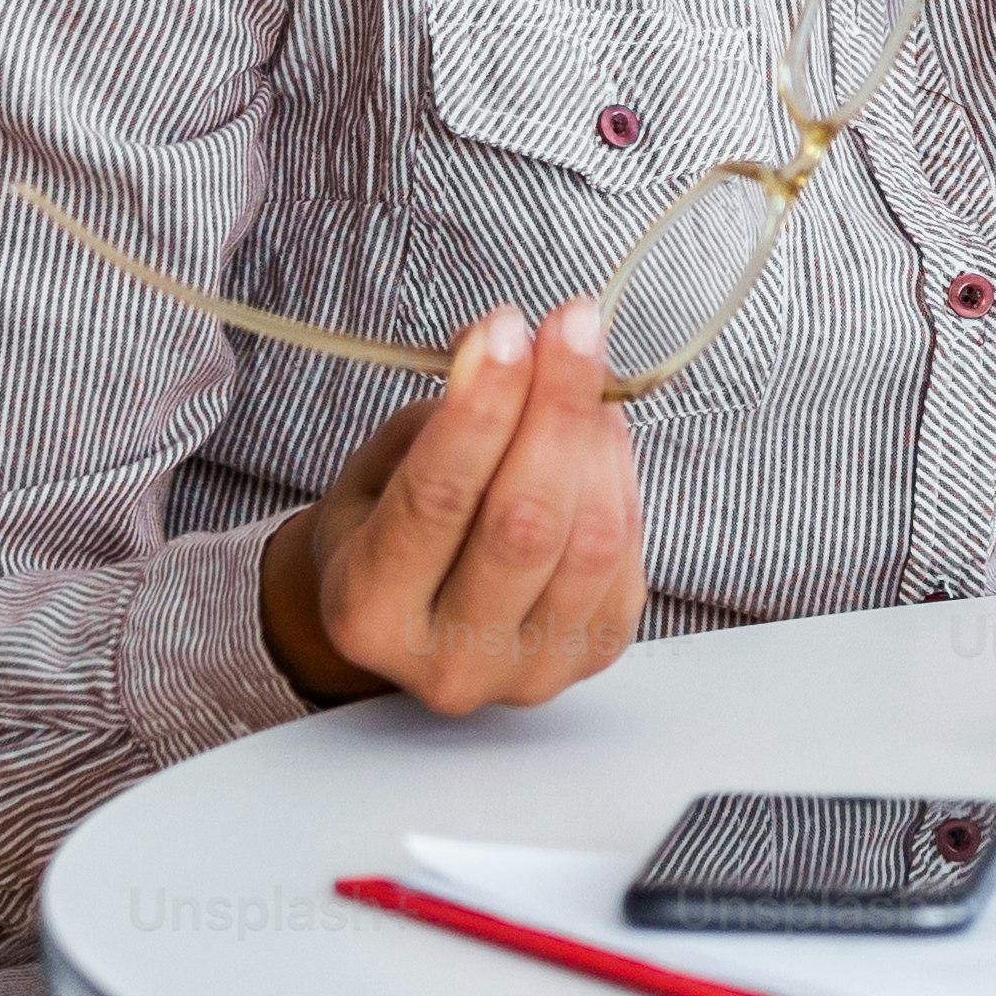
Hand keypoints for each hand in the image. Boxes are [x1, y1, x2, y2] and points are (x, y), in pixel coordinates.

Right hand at [260, 298, 643, 715]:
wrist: (416, 615)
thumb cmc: (392, 524)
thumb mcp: (388, 462)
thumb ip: (443, 410)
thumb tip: (506, 340)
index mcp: (369, 613)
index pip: (438, 498)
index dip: (480, 405)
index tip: (505, 326)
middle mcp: (447, 662)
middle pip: (524, 523)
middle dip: (554, 406)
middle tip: (569, 325)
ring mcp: (528, 671)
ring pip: (590, 538)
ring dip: (596, 435)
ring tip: (582, 369)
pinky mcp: (594, 656)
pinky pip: (626, 551)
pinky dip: (620, 474)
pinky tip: (598, 428)